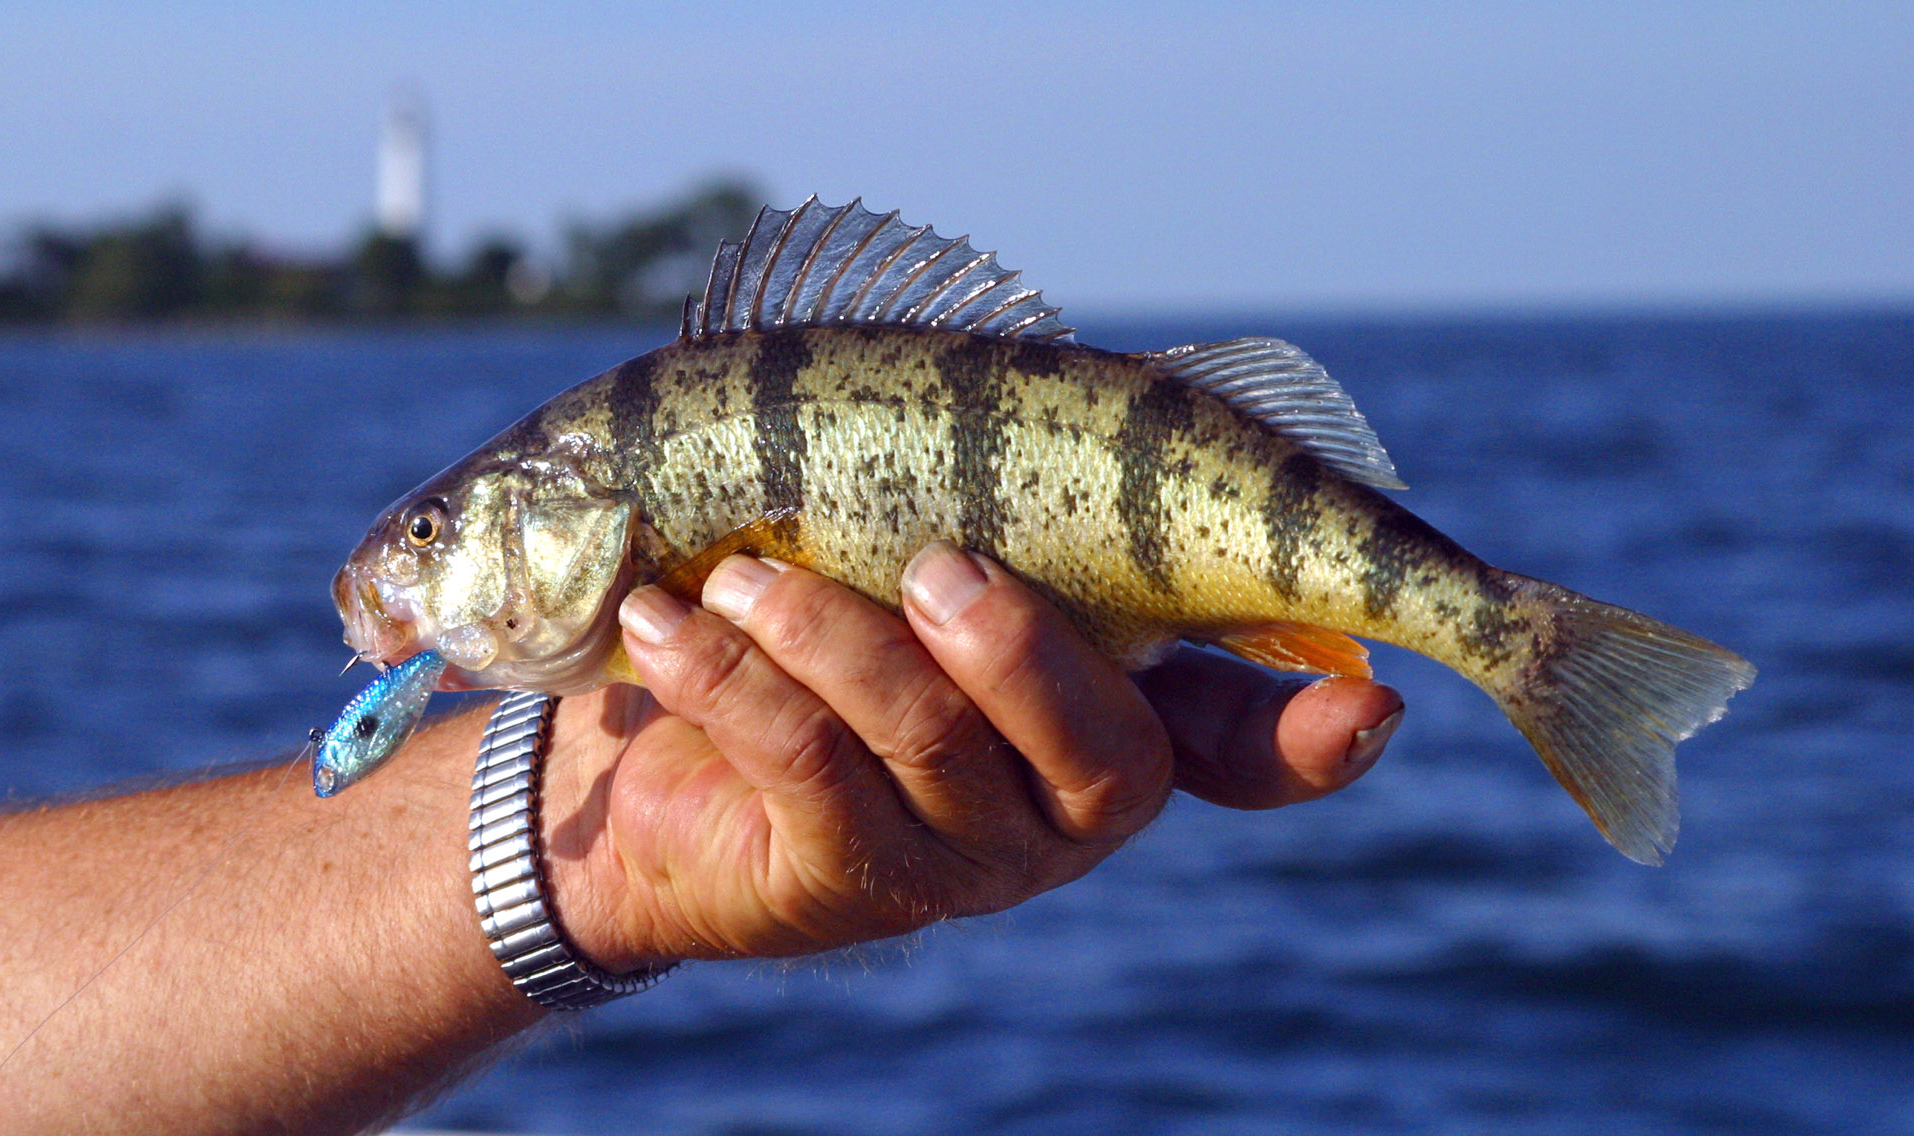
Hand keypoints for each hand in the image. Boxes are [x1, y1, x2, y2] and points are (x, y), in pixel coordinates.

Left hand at [537, 542, 1403, 972]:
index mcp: (1118, 706)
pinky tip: (666, 616)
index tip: (1371, 705)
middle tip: (942, 565)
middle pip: (1103, 754)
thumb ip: (998, 475)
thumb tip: (1064, 361)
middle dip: (1024, 655)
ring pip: (935, 750)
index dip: (1314, 739)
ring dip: (837, 644)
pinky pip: (805, 771)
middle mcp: (1062, 797)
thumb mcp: (913, 520)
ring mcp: (963, 852)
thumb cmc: (817, 598)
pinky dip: (732, 678)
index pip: (1250, 746)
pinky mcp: (845, 877)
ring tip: (744, 570)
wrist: (660, 738)